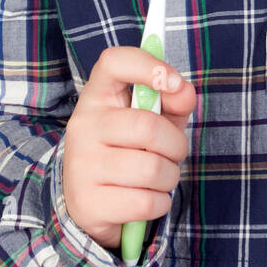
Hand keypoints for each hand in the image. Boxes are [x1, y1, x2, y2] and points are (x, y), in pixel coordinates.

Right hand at [63, 45, 196, 251]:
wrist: (91, 203)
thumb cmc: (130, 150)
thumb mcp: (152, 119)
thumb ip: (173, 101)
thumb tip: (184, 91)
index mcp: (97, 96)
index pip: (113, 62)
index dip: (148, 66)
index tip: (174, 83)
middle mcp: (83, 125)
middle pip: (148, 126)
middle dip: (176, 145)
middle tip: (174, 153)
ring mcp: (81, 165)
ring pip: (151, 169)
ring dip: (170, 177)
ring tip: (160, 178)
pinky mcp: (88, 203)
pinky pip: (145, 202)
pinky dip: (159, 203)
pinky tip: (148, 200)